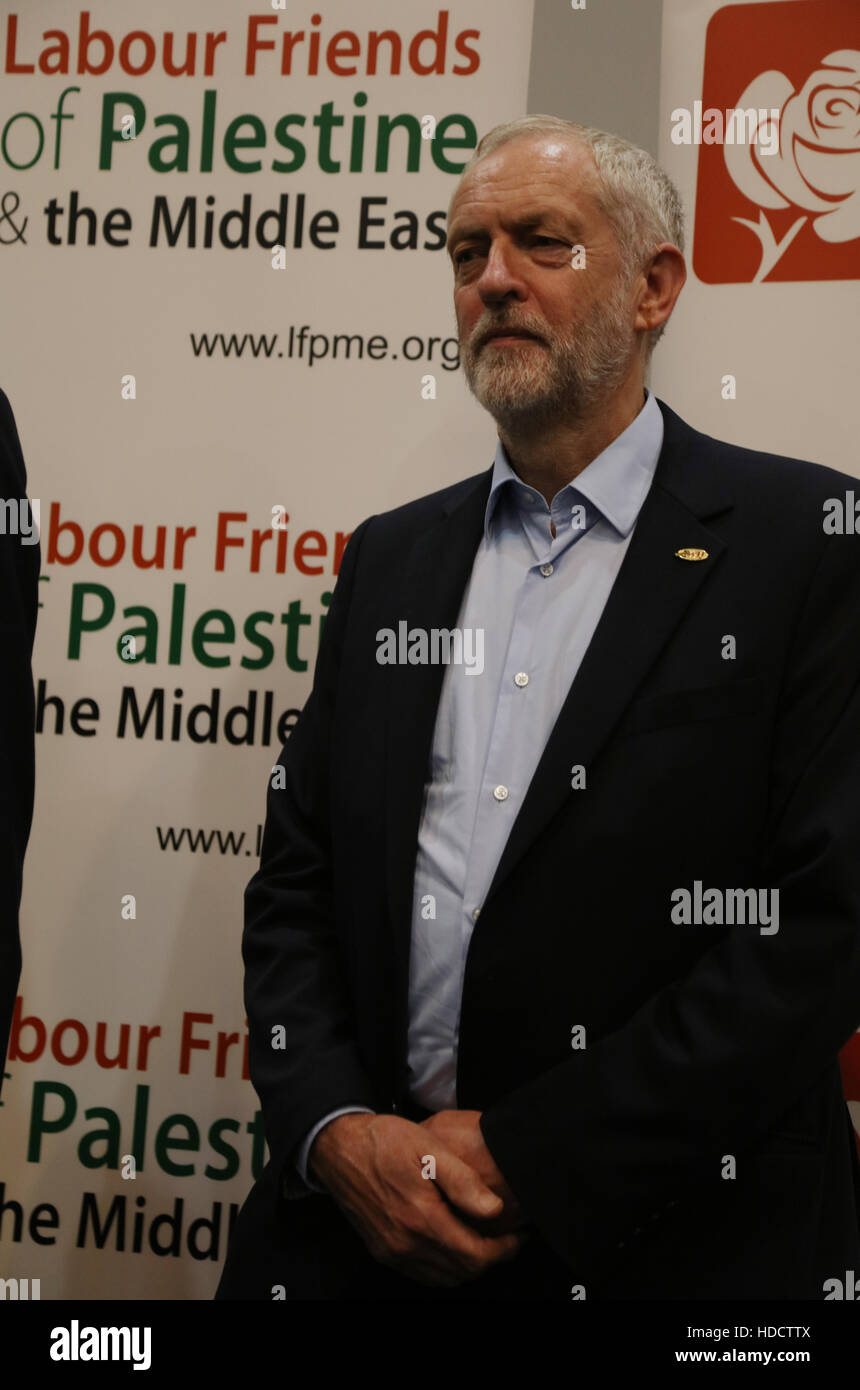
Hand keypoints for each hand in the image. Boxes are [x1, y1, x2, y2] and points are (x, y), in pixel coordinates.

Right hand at [308, 1112, 525, 1285]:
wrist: (339, 1147)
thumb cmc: (385, 1141)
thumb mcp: (429, 1148)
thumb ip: (463, 1181)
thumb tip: (494, 1210)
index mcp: (421, 1219)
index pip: (475, 1256)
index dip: (503, 1250)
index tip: (518, 1236)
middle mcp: (405, 1244)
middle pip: (461, 1272)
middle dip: (490, 1259)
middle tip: (507, 1240)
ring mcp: (391, 1251)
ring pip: (442, 1278)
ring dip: (468, 1266)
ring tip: (485, 1242)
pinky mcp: (381, 1250)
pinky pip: (421, 1273)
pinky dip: (444, 1267)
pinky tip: (453, 1245)